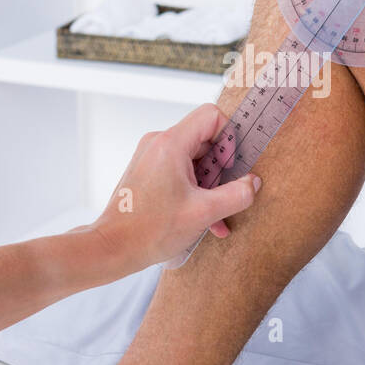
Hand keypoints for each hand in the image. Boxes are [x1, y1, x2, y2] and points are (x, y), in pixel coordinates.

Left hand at [88, 104, 261, 272]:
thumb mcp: (203, 213)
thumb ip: (236, 195)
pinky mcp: (147, 172)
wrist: (111, 248)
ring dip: (209, 185)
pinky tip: (203, 218)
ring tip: (216, 215)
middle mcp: (158, 143)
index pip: (211, 116)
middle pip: (204, 139)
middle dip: (221, 168)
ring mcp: (151, 157)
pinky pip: (180, 171)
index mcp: (170, 144)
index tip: (230, 167)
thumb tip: (253, 183)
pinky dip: (194, 189)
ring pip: (193, 159)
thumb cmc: (149, 230)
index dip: (229, 139)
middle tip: (225, 195)